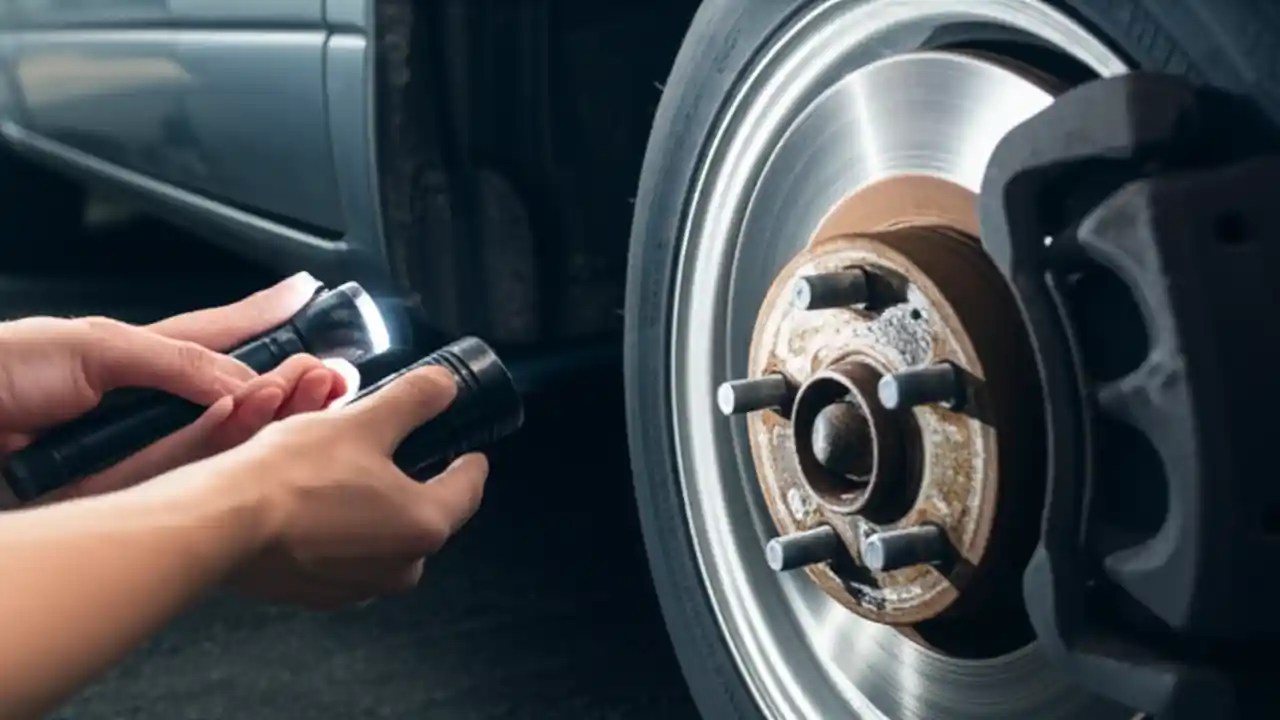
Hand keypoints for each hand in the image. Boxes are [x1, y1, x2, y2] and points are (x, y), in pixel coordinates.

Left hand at [0, 272, 352, 501]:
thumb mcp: (93, 346)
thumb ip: (176, 362)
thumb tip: (246, 378)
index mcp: (137, 358)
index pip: (217, 334)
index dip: (263, 315)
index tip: (310, 293)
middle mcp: (148, 408)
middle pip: (234, 393)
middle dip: (287, 376)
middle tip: (335, 366)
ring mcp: (140, 452)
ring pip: (223, 436)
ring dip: (270, 410)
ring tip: (307, 385)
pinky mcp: (129, 495)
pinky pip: (190, 471)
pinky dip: (222, 444)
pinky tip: (250, 415)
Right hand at [198, 365, 487, 608]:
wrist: (222, 524)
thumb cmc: (298, 472)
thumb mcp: (364, 421)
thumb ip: (413, 400)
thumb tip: (445, 385)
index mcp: (426, 524)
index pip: (467, 489)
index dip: (469, 462)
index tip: (469, 450)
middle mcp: (401, 567)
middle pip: (425, 518)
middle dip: (415, 487)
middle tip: (396, 455)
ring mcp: (359, 588)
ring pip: (383, 540)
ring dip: (374, 511)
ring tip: (349, 477)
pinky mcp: (317, 595)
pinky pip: (344, 558)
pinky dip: (339, 533)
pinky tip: (315, 508)